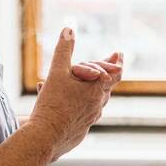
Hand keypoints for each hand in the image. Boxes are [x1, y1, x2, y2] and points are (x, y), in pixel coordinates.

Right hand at [28, 29, 121, 160]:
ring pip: (97, 101)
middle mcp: (98, 104)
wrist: (45, 136)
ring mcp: (91, 119)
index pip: (115, 73)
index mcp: (97, 89)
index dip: (117, 63)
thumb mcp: (57, 72)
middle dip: (107, 74)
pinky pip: (85, 113)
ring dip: (95, 90)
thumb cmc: (53, 103)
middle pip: (108, 87)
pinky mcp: (81, 130)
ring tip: (93, 83)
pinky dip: (81, 105)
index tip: (119, 55)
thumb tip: (68, 28)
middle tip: (112, 65)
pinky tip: (70, 104)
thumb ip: (64, 50)